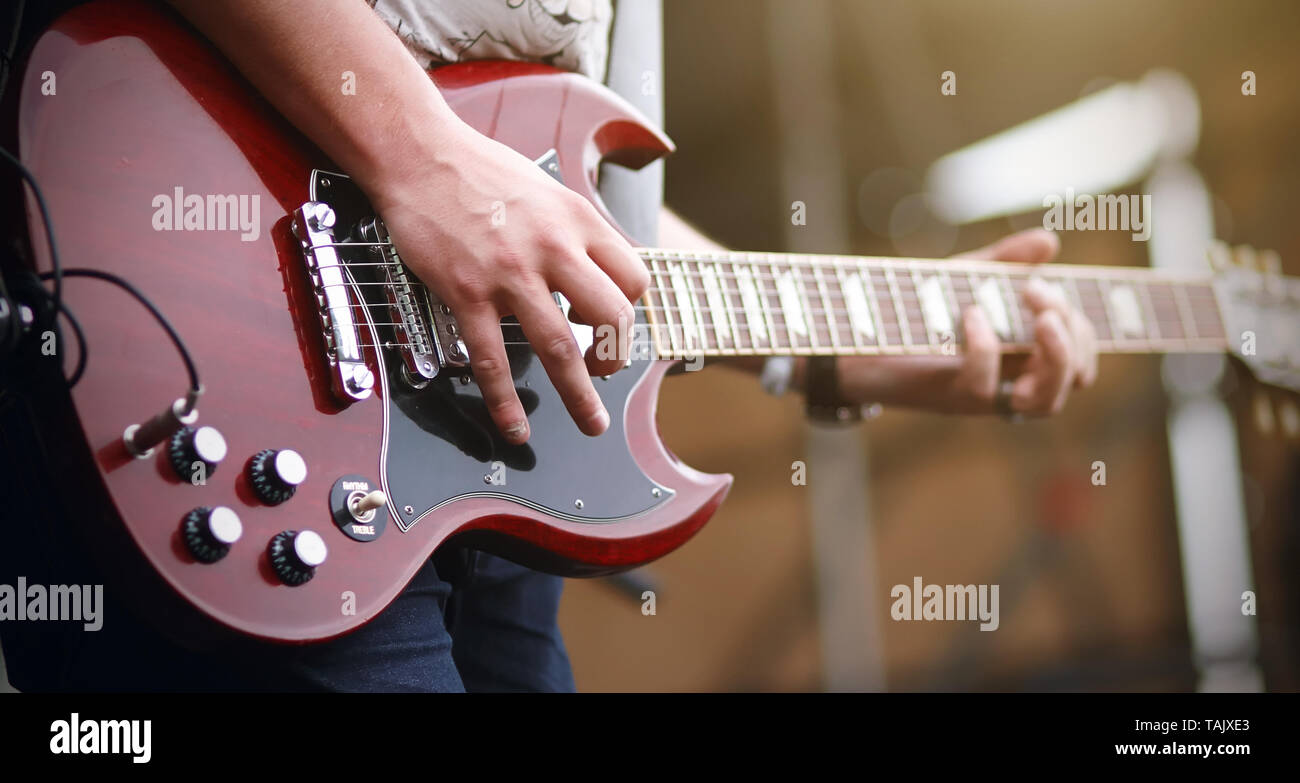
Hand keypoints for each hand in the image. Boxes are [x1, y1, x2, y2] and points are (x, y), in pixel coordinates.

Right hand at [372, 125, 647, 443]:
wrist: (420, 155)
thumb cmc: (480, 169)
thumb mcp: (548, 190)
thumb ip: (575, 232)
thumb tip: (596, 270)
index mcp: (579, 221)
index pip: (633, 278)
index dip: (631, 311)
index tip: (614, 325)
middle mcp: (554, 248)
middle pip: (611, 318)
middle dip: (616, 357)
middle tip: (606, 372)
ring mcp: (511, 274)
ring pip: (560, 349)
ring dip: (580, 396)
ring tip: (590, 422)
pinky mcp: (468, 294)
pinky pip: (493, 362)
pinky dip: (506, 403)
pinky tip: (515, 427)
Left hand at [827, 228, 1097, 415]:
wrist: (849, 334)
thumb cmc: (911, 311)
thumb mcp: (962, 278)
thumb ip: (1005, 262)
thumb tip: (1050, 241)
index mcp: (1021, 359)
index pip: (1082, 361)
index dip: (1083, 330)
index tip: (1049, 287)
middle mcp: (1009, 384)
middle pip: (1074, 380)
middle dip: (1073, 334)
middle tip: (1039, 295)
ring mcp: (981, 395)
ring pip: (1044, 403)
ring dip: (1056, 358)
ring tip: (1041, 318)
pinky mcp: (947, 397)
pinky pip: (982, 387)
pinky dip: (986, 348)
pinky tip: (971, 315)